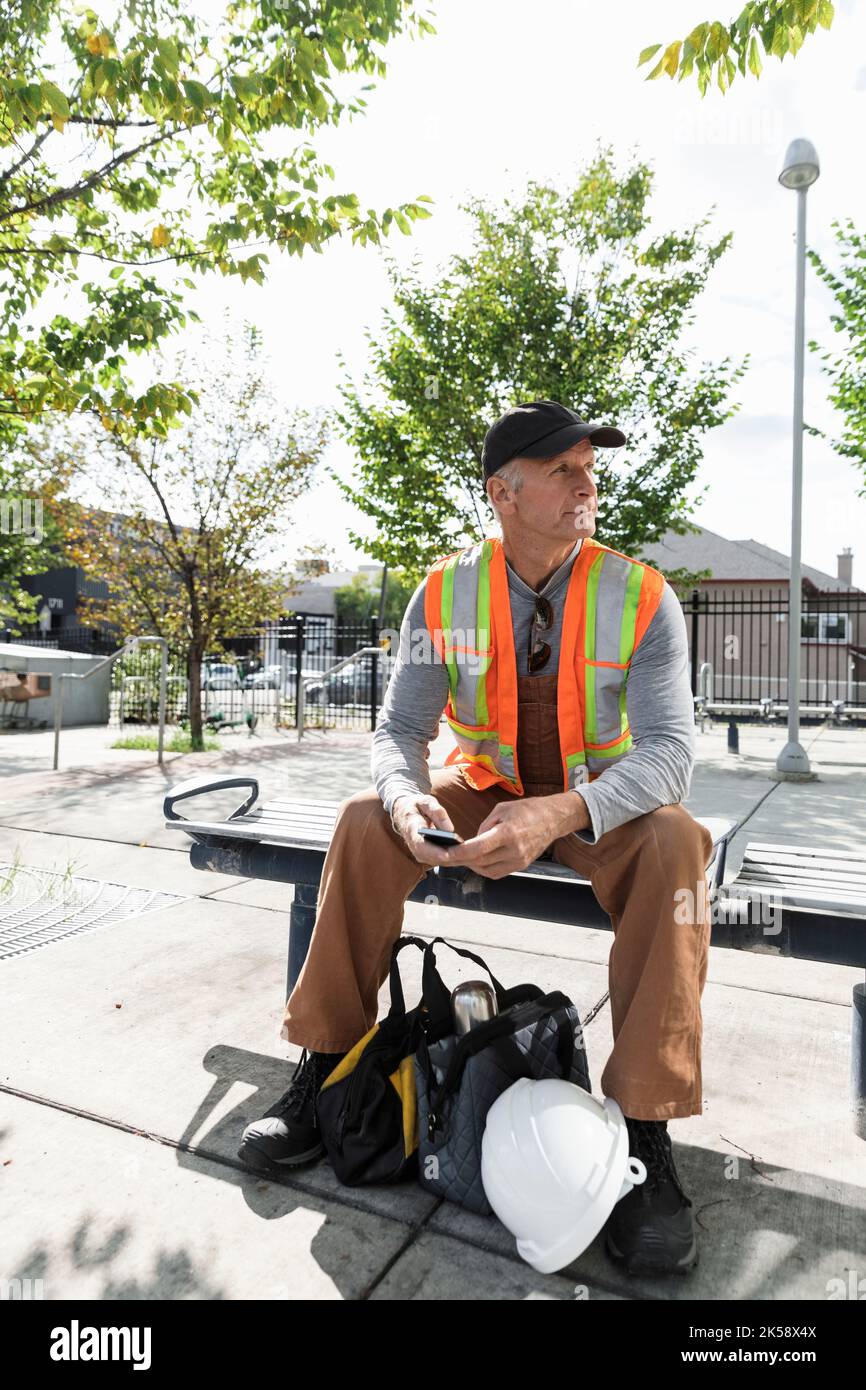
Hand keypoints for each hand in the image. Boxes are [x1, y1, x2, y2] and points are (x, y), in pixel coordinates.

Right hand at [391, 793, 466, 866]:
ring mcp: (420, 853)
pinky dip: (455, 859)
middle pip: (433, 858)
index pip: (421, 846)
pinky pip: (442, 861)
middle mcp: (414, 846)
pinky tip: (470, 856)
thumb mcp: (425, 801)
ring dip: (455, 861)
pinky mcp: (427, 857)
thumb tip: (449, 829)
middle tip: (471, 856)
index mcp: (411, 830)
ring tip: (473, 856)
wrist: (404, 814)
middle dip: (452, 858)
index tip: (448, 854)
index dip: (435, 852)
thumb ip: (436, 811)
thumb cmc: (417, 806)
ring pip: (439, 862)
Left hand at [438, 792, 590, 879]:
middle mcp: (514, 850)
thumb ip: (485, 826)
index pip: (479, 848)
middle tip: (447, 856)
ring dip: (472, 865)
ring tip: (460, 858)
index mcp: (508, 833)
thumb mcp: (502, 809)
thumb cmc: (527, 810)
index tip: (446, 853)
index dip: (460, 853)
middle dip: (461, 860)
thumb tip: (472, 841)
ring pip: (487, 870)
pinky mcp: (521, 866)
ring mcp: (519, 860)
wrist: (553, 819)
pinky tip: (476, 862)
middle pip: (480, 861)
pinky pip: (497, 873)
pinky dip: (484, 869)